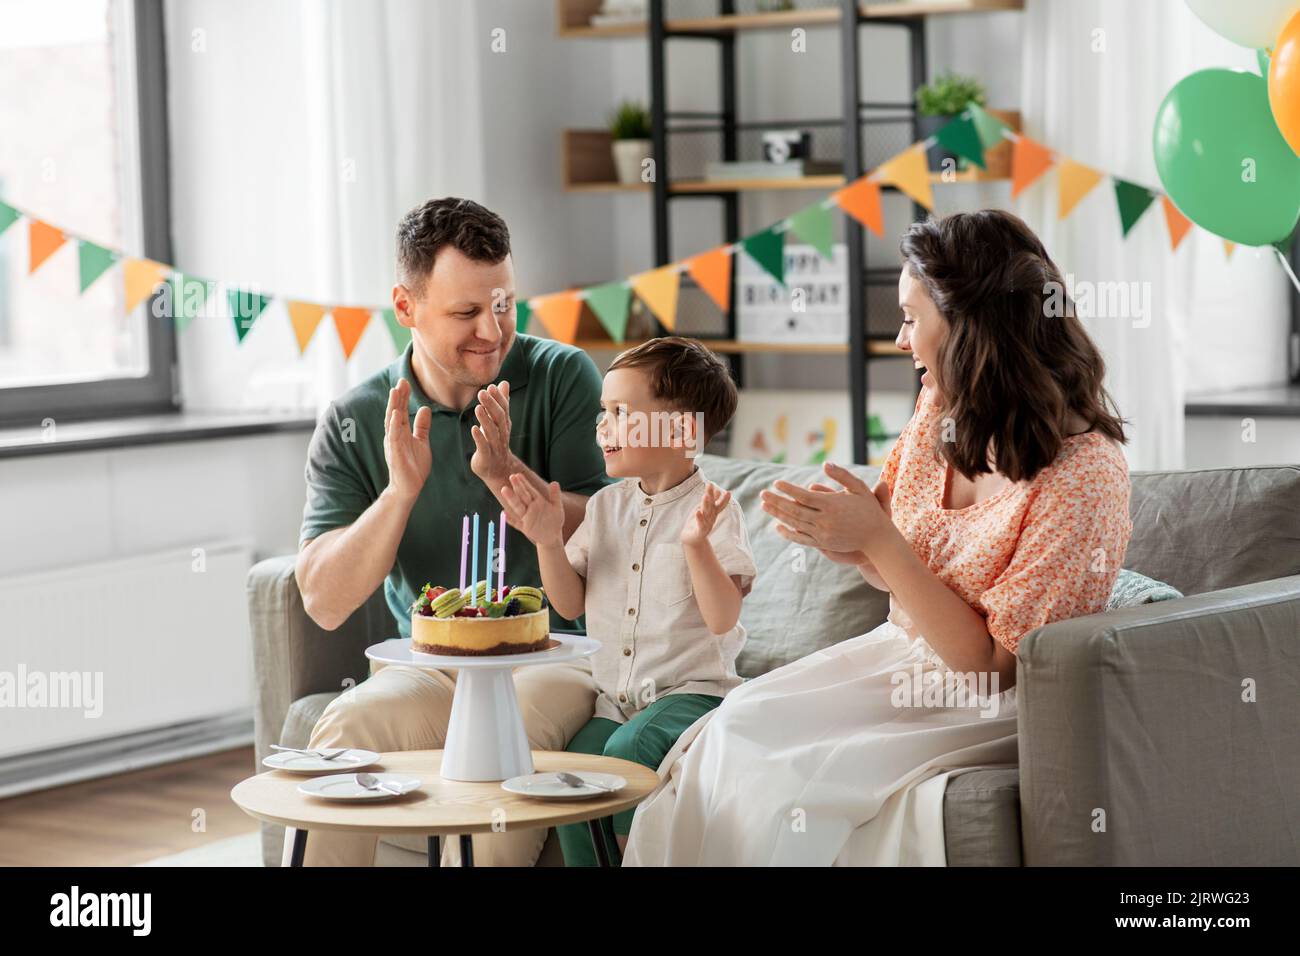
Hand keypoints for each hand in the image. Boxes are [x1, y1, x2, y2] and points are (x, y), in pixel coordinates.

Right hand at [384, 378, 431, 502]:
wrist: (409, 488)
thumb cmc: (414, 466)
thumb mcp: (421, 441)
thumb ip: (422, 426)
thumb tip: (425, 408)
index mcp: (401, 431)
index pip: (401, 410)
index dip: (403, 396)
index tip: (405, 381)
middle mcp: (394, 435)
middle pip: (395, 412)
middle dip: (398, 396)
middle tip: (401, 380)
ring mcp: (393, 443)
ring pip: (392, 421)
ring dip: (394, 406)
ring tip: (396, 391)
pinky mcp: (394, 453)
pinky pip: (393, 436)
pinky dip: (394, 424)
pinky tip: (395, 414)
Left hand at [470, 381, 518, 487]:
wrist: (498, 470)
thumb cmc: (496, 441)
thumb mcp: (499, 421)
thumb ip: (502, 402)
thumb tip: (504, 382)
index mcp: (504, 425)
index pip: (504, 409)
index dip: (498, 399)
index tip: (491, 387)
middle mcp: (502, 434)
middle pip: (499, 419)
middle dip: (492, 406)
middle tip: (482, 393)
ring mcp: (495, 446)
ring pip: (492, 432)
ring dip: (485, 419)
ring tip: (478, 408)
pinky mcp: (486, 457)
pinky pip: (484, 447)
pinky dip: (480, 438)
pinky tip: (474, 429)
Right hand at [499, 472, 564, 548]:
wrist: (552, 536)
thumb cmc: (554, 520)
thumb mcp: (557, 507)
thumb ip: (555, 495)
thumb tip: (555, 482)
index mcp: (537, 501)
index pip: (529, 490)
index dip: (524, 483)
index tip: (518, 475)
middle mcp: (530, 508)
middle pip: (523, 496)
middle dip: (518, 487)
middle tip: (512, 477)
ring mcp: (526, 518)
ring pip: (518, 507)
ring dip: (511, 499)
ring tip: (504, 490)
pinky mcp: (525, 528)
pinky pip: (516, 523)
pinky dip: (510, 520)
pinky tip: (504, 514)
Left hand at [681, 481, 730, 546]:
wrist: (692, 540)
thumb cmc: (699, 523)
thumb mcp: (706, 511)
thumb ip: (712, 501)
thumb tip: (718, 490)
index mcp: (713, 514)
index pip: (719, 505)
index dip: (724, 500)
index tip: (729, 492)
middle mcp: (711, 519)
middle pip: (711, 506)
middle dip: (711, 496)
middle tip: (711, 485)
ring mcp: (706, 525)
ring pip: (706, 513)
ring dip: (706, 504)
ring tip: (705, 495)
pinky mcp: (699, 532)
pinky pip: (700, 524)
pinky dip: (699, 518)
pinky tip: (697, 512)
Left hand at [759, 462, 888, 554]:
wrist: (878, 538)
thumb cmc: (869, 510)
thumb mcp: (859, 488)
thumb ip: (842, 475)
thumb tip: (825, 463)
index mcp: (833, 505)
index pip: (803, 496)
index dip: (788, 490)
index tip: (776, 483)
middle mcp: (825, 520)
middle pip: (795, 510)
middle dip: (777, 501)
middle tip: (762, 493)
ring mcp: (823, 534)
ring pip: (795, 524)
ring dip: (778, 515)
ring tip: (765, 506)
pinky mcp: (823, 544)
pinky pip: (801, 539)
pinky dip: (788, 533)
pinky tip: (778, 527)